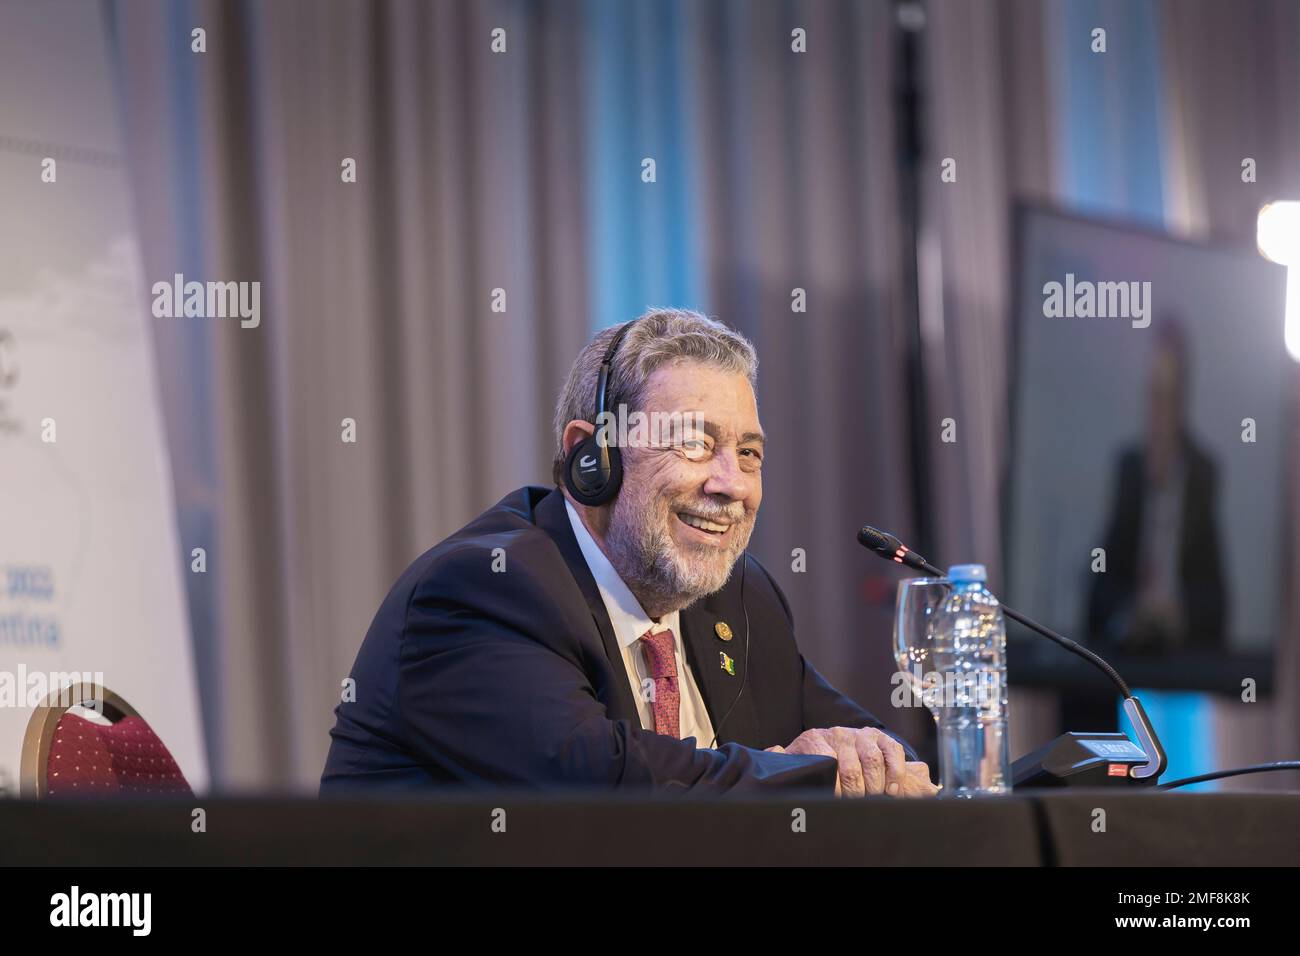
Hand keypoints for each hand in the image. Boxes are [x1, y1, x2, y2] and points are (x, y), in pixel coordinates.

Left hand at [766, 726, 934, 797]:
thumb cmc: (812, 761)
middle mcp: (838, 733)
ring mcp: (860, 734)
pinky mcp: (880, 737)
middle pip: (851, 769)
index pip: (827, 763)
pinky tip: (892, 790)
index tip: (835, 803)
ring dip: (876, 786)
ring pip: (873, 761)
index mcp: (814, 739)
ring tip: (874, 800)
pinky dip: (895, 773)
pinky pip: (892, 751)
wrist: (835, 746)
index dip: (834, 788)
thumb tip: (774, 753)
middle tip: (855, 805)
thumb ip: (782, 759)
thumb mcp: (795, 761)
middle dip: (855, 793)